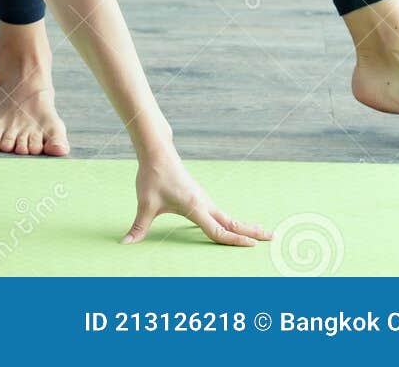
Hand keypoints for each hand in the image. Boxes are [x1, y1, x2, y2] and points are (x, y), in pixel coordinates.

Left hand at [123, 144, 271, 247]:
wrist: (157, 151)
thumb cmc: (152, 177)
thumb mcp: (145, 204)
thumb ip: (138, 227)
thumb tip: (125, 244)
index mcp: (195, 207)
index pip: (217, 230)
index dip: (233, 241)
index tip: (252, 247)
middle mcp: (204, 203)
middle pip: (232, 222)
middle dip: (251, 231)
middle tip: (273, 238)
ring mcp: (203, 199)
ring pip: (228, 216)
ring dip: (244, 226)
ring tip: (261, 233)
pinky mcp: (200, 196)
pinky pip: (220, 212)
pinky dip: (232, 220)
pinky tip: (234, 225)